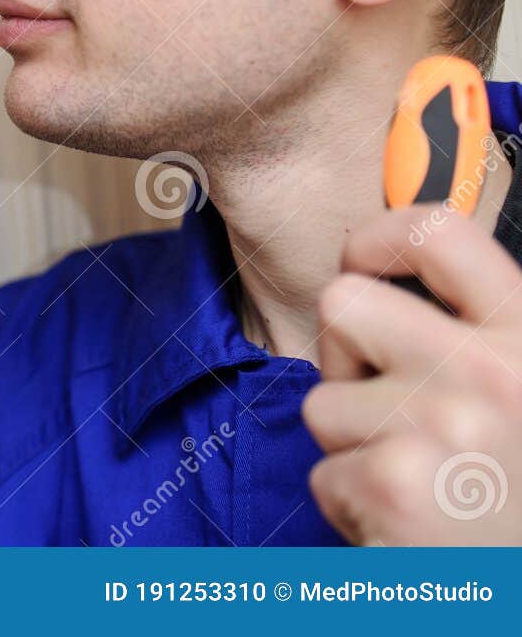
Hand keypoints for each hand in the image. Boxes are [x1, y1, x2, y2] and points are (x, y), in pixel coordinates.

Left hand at [304, 205, 521, 543]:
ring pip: (323, 400)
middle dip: (343, 356)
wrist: (514, 592)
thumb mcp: (520, 392)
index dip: (380, 236)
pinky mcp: (396, 484)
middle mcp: (493, 373)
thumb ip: (473, 334)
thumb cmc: (513, 496)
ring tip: (416, 480)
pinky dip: (352, 505)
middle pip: (342, 302)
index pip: (442, 232)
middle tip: (387, 406)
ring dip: (353, 445)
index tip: (363, 261)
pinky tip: (408, 524)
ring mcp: (443, 426)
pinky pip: (324, 473)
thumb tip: (383, 273)